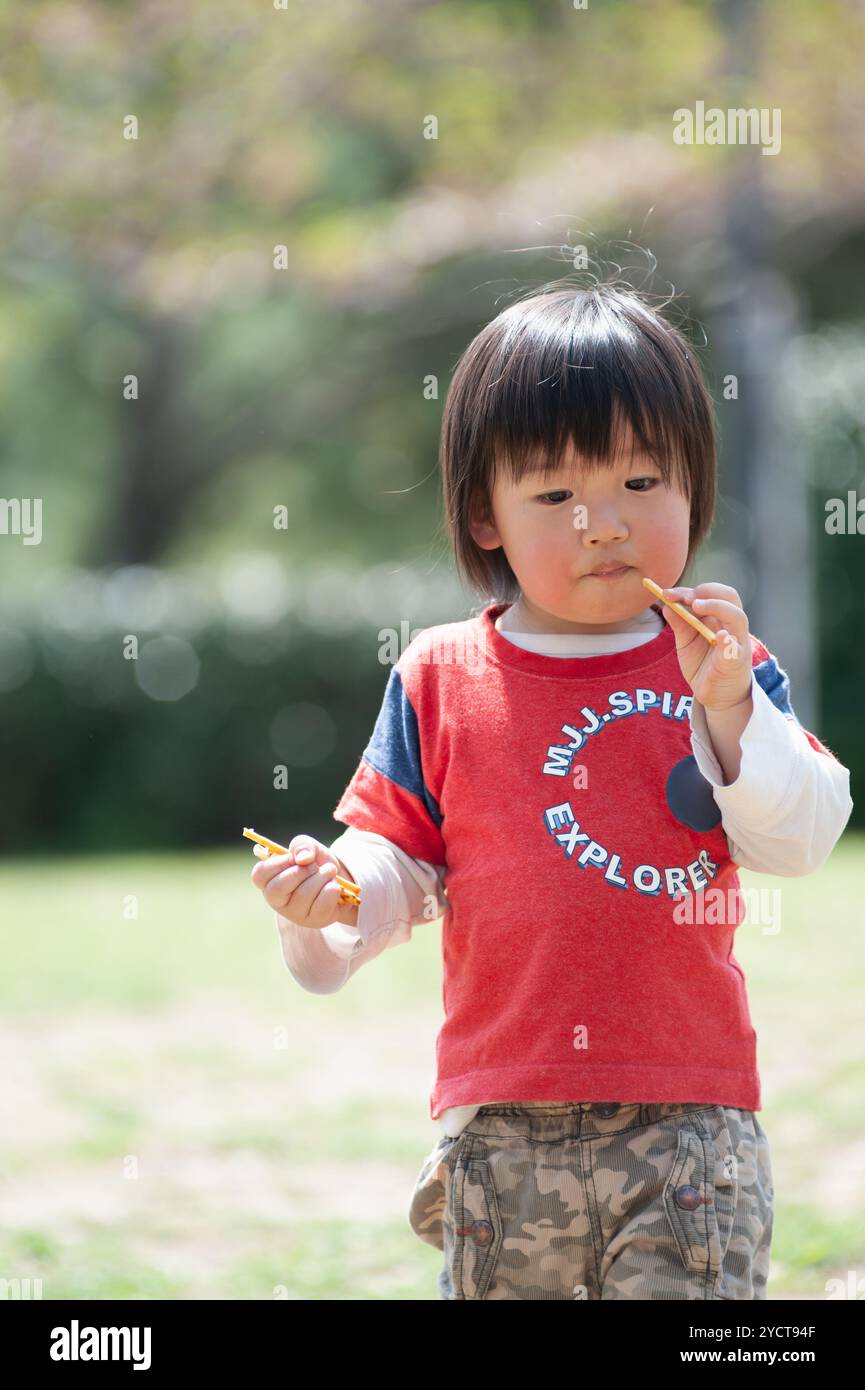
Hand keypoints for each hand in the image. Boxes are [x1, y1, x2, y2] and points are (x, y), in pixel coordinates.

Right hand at [250, 834, 358, 929]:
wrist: (340, 881)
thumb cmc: (316, 864)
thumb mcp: (309, 848)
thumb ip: (302, 845)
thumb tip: (303, 858)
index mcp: (269, 880)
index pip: (259, 875)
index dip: (277, 864)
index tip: (293, 858)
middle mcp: (277, 900)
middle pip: (278, 888)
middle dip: (301, 871)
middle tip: (314, 865)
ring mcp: (294, 914)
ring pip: (303, 895)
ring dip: (322, 877)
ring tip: (330, 871)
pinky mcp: (313, 921)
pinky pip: (322, 905)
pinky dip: (332, 890)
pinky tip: (334, 886)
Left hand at [660, 582, 751, 712]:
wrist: (716, 696)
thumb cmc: (703, 665)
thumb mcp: (686, 643)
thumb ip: (680, 625)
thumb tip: (666, 606)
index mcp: (718, 618)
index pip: (710, 594)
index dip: (689, 590)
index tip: (667, 594)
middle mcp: (731, 626)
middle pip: (729, 597)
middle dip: (706, 592)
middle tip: (684, 598)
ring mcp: (736, 643)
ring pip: (737, 616)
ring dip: (717, 607)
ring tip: (697, 606)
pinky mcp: (735, 662)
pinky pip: (735, 649)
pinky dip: (728, 641)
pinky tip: (719, 637)